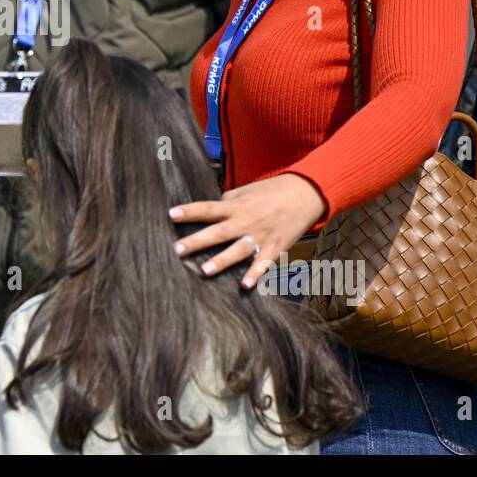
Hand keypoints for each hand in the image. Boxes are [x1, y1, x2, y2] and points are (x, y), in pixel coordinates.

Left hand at [169, 173, 326, 286]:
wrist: (305, 193)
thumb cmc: (271, 191)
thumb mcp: (246, 191)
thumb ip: (226, 201)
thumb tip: (208, 210)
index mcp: (236, 205)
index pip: (208, 208)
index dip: (190, 211)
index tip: (171, 215)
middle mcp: (246, 221)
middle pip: (218, 232)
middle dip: (197, 241)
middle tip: (177, 249)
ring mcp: (261, 235)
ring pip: (238, 250)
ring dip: (222, 261)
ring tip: (204, 271)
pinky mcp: (276, 247)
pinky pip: (263, 263)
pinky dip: (255, 274)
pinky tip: (244, 286)